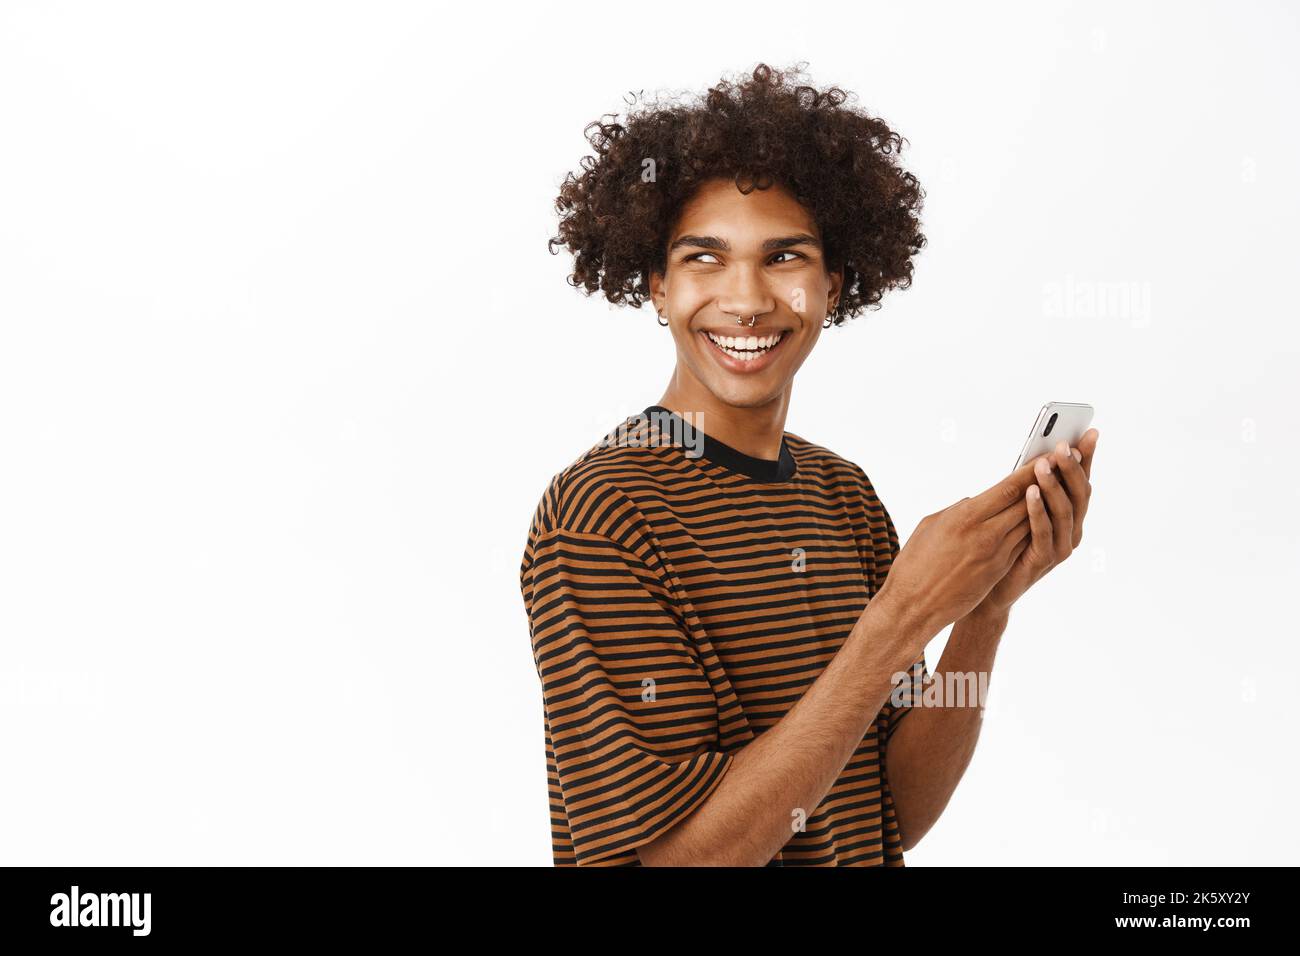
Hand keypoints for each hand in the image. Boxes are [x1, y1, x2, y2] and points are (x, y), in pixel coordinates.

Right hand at [874, 458, 1046, 651]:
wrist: (915, 605)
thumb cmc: (915, 563)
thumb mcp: (932, 525)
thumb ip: (959, 510)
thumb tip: (976, 501)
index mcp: (965, 516)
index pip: (1008, 488)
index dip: (1030, 471)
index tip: (1047, 456)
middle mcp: (985, 533)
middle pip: (1025, 503)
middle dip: (1045, 483)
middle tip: (1062, 466)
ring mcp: (995, 554)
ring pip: (1028, 523)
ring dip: (1044, 505)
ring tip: (1057, 488)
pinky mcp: (998, 570)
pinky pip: (1022, 543)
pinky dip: (1032, 528)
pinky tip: (1041, 517)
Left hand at [974, 428, 1098, 617]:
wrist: (991, 588)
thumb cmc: (1005, 545)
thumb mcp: (1019, 510)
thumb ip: (1031, 487)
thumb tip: (1036, 454)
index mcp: (1069, 514)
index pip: (1082, 480)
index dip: (1087, 457)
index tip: (1090, 431)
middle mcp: (1072, 529)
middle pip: (1080, 493)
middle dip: (1072, 467)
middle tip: (1062, 444)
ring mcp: (1061, 546)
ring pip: (1064, 511)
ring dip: (1055, 485)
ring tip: (1043, 464)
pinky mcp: (1043, 560)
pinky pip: (1043, 531)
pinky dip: (1037, 510)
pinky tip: (1029, 491)